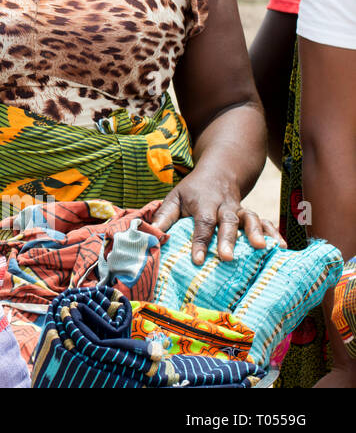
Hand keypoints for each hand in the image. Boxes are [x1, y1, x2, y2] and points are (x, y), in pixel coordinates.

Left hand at [151, 171, 280, 265]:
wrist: (220, 172)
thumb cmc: (193, 191)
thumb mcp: (175, 197)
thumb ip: (164, 215)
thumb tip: (151, 233)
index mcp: (203, 202)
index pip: (201, 222)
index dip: (199, 241)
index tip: (197, 260)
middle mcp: (224, 206)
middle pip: (227, 221)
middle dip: (228, 239)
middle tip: (227, 258)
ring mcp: (240, 209)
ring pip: (250, 218)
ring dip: (255, 233)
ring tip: (261, 249)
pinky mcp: (251, 214)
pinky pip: (265, 221)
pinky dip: (273, 232)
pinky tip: (281, 246)